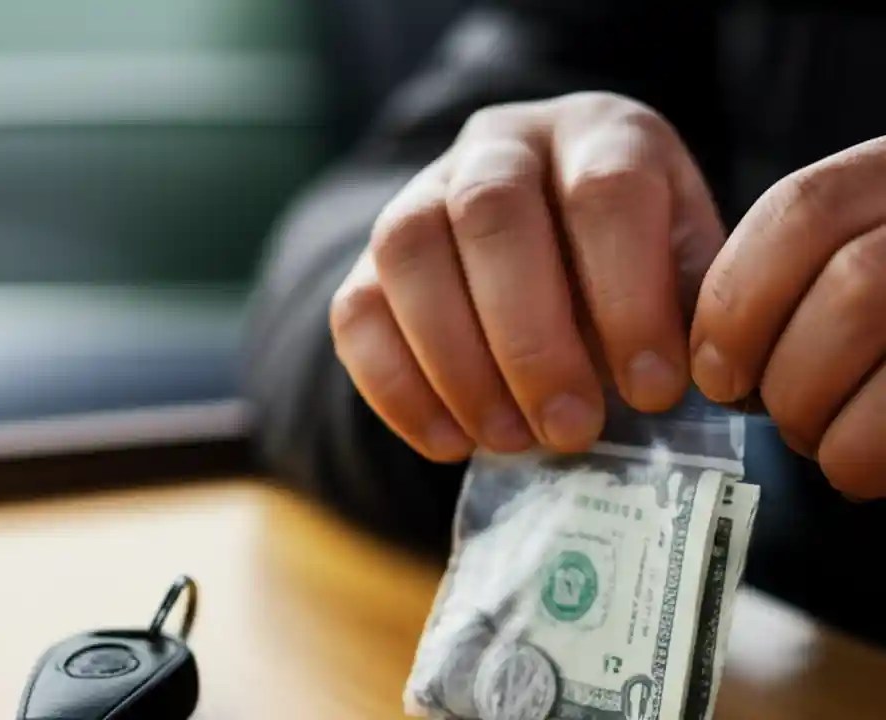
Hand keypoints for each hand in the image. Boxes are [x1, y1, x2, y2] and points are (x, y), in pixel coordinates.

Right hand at [329, 92, 725, 461]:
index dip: (628, 294)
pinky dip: (396, 386)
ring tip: (509, 441)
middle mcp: (499, 145)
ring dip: (457, 361)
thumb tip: (699, 388)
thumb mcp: (684, 266)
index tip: (655, 391)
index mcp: (598, 132)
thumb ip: (690, 310)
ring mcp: (420, 194)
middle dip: (531, 336)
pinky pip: (355, 311)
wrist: (548, 244)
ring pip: (408, 249)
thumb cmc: (630, 264)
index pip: (605, 191)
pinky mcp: (367, 258)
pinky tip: (449, 442)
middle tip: (571, 428)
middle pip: (491, 213)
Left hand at [692, 137, 885, 497]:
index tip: (716, 369)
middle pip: (851, 282)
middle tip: (778, 416)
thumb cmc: (880, 335)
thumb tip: (715, 361)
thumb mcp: (860, 266)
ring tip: (824, 445)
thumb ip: (804, 286)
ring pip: (881, 319)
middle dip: (787, 374)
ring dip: (827, 416)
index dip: (736, 300)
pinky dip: (867, 454)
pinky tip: (861, 468)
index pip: (802, 209)